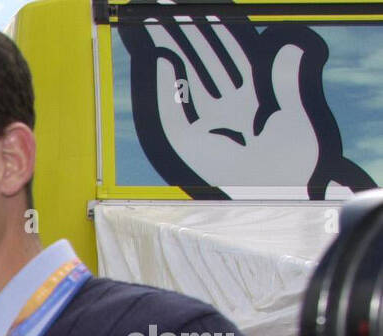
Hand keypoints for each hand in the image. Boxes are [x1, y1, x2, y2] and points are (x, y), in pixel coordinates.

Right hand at [126, 0, 341, 197]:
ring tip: (158, 23)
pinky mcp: (190, 145)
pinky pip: (172, 112)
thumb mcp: (297, 114)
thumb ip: (287, 79)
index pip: (228, 52)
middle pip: (200, 60)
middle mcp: (225, 105)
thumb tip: (285, 41)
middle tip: (164, 7)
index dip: (213, 28)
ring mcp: (206, 123)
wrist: (280, 196)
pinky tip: (163, 62)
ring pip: (185, 77)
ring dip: (171, 49)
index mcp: (250, 94)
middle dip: (184, 32)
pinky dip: (167, 89)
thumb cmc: (293, 163)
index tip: (197, 7)